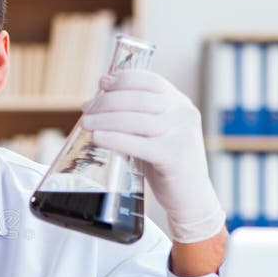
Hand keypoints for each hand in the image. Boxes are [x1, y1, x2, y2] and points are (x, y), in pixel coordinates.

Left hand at [80, 70, 225, 243]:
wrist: (191, 197)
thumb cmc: (165, 163)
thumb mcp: (153, 133)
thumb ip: (134, 116)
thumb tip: (95, 101)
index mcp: (179, 103)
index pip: (150, 81)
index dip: (123, 79)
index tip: (102, 83)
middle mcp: (183, 114)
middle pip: (138, 99)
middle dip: (107, 102)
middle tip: (86, 110)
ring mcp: (181, 134)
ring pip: (135, 120)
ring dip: (105, 119)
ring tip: (86, 124)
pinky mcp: (174, 156)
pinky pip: (138, 144)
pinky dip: (115, 139)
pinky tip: (98, 138)